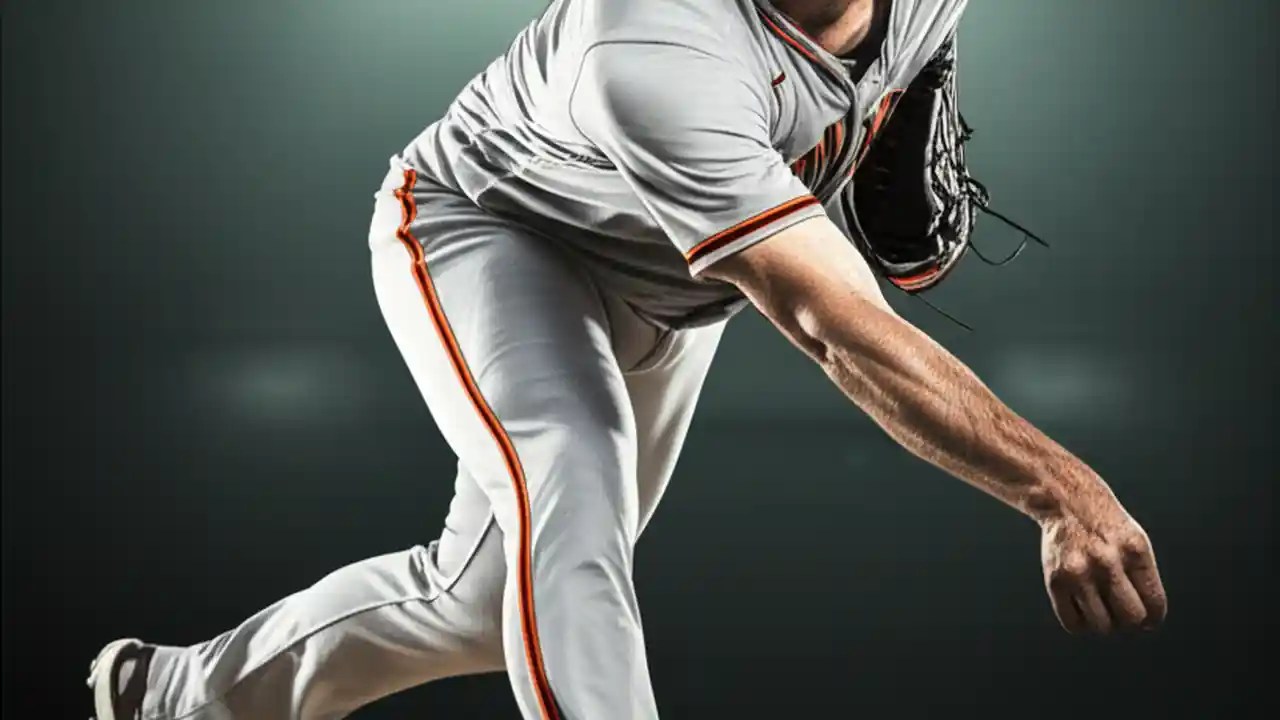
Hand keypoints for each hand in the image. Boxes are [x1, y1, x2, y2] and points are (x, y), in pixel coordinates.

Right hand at [1040, 504, 1166, 634]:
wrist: (1066, 501)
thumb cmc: (1105, 526)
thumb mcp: (1135, 543)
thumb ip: (1144, 579)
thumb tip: (1147, 624)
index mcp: (1134, 551)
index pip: (1155, 605)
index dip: (1153, 618)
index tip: (1146, 618)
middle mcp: (1107, 562)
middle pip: (1131, 619)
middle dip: (1129, 622)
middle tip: (1120, 611)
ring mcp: (1079, 572)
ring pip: (1101, 626)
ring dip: (1104, 624)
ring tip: (1100, 609)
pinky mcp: (1055, 580)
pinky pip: (1073, 623)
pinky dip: (1080, 624)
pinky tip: (1082, 608)